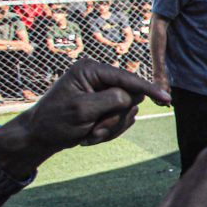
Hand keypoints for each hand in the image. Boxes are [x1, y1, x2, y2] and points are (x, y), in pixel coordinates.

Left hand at [0, 60, 171, 177]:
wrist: (39, 137)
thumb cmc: (55, 121)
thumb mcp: (82, 110)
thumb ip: (111, 99)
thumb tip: (132, 96)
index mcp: (90, 70)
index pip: (127, 78)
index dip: (148, 88)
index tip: (167, 98)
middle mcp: (98, 77)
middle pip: (129, 97)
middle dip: (115, 118)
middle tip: (95, 131)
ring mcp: (101, 92)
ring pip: (126, 111)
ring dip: (111, 128)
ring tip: (89, 135)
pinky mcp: (102, 106)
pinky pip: (119, 119)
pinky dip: (108, 131)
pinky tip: (90, 135)